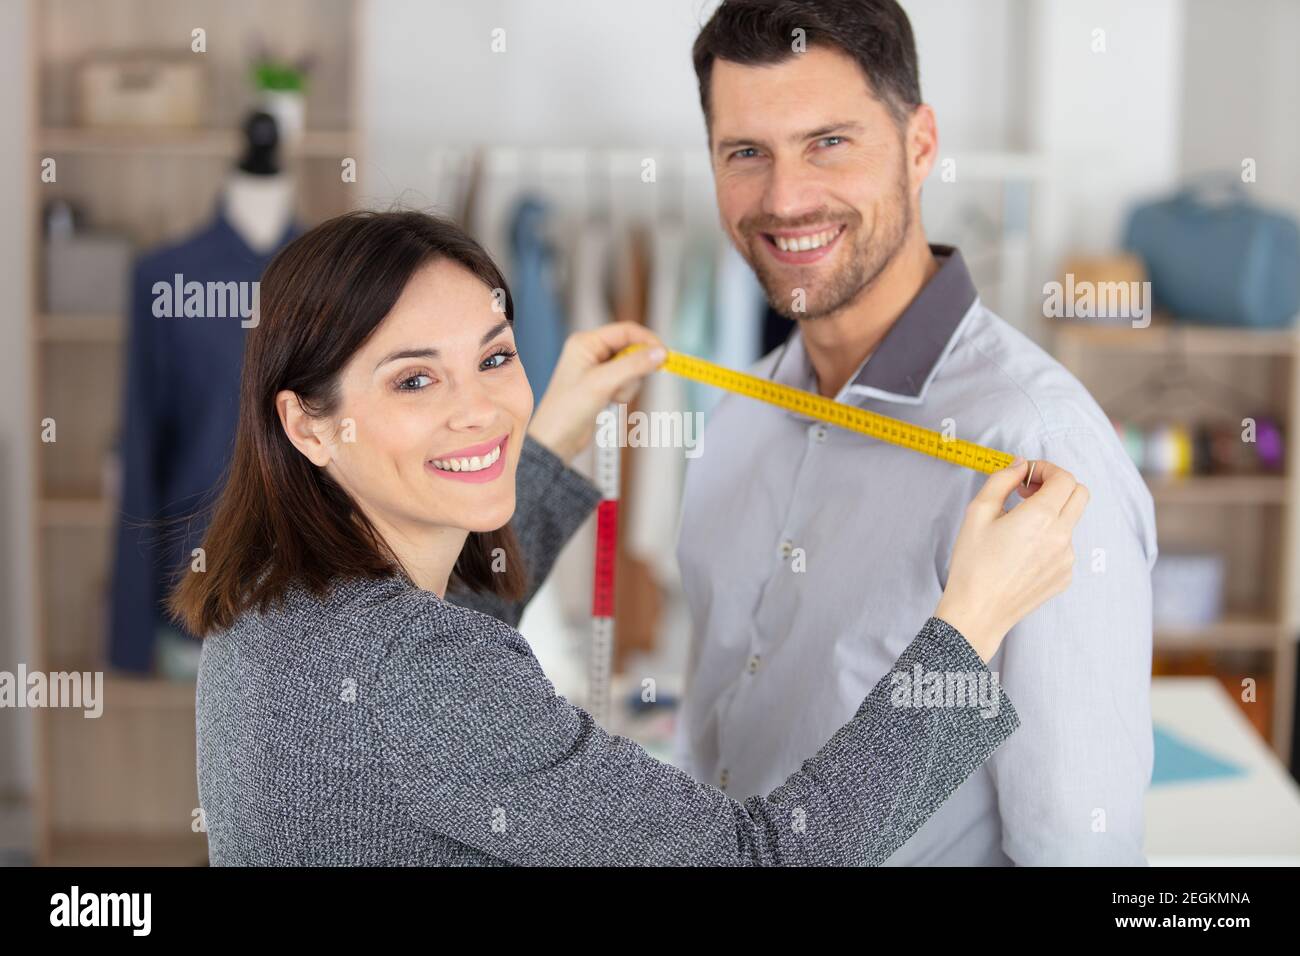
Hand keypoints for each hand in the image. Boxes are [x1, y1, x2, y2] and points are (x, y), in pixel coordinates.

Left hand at [527, 322, 666, 462]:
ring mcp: (598, 369)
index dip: (647, 340)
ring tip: (611, 397)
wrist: (557, 440)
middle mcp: (592, 352)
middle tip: (625, 385)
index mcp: (586, 342)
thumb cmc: (568, 409)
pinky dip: (624, 393)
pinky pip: (627, 382)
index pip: (626, 331)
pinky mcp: (603, 385)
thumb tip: (660, 353)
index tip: (664, 355)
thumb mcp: (603, 383)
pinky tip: (610, 402)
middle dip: (634, 369)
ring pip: (632, 368)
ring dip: (628, 385)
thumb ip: (633, 365)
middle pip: (631, 349)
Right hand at [933, 459, 1088, 662]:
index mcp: (1042, 517)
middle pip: (1080, 494)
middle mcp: (1062, 536)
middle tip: (1028, 492)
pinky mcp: (1065, 576)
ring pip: (1071, 521)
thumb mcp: (977, 512)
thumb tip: (1019, 466)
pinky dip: (1049, 539)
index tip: (1025, 476)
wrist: (978, 612)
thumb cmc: (973, 563)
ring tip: (1017, 528)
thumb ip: (1001, 480)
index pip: (1065, 478)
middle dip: (1057, 485)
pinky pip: (1065, 546)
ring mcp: (1068, 559)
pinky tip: (1021, 552)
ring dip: (1051, 513)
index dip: (1046, 469)